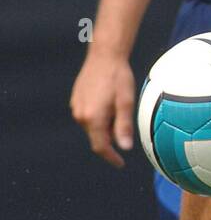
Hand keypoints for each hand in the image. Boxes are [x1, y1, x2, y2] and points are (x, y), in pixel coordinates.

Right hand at [70, 52, 136, 167]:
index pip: (101, 147)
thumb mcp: (126, 102)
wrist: (104, 56)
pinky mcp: (76, 100)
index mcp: (93, 118)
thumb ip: (124, 126)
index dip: (111, 157)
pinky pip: (88, 116)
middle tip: (125, 127)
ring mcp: (76, 107)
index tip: (121, 163)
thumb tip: (125, 148)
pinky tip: (109, 104)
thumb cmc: (118, 77)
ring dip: (105, 127)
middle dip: (110, 139)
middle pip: (96, 137)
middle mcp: (81, 115)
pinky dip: (99, 118)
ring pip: (92, 127)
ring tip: (118, 111)